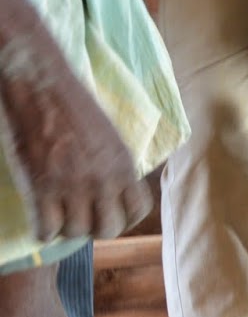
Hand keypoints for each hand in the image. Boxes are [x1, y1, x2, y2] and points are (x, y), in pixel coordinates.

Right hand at [0, 33, 150, 242]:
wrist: (39, 84)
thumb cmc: (71, 104)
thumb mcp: (109, 136)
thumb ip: (115, 165)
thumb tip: (115, 191)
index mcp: (124, 165)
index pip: (139, 210)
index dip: (124, 217)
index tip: (108, 213)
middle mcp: (103, 179)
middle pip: (108, 228)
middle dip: (95, 227)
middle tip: (80, 216)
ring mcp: (71, 186)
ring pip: (77, 232)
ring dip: (67, 229)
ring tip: (58, 216)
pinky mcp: (40, 188)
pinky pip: (46, 231)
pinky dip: (43, 232)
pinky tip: (40, 219)